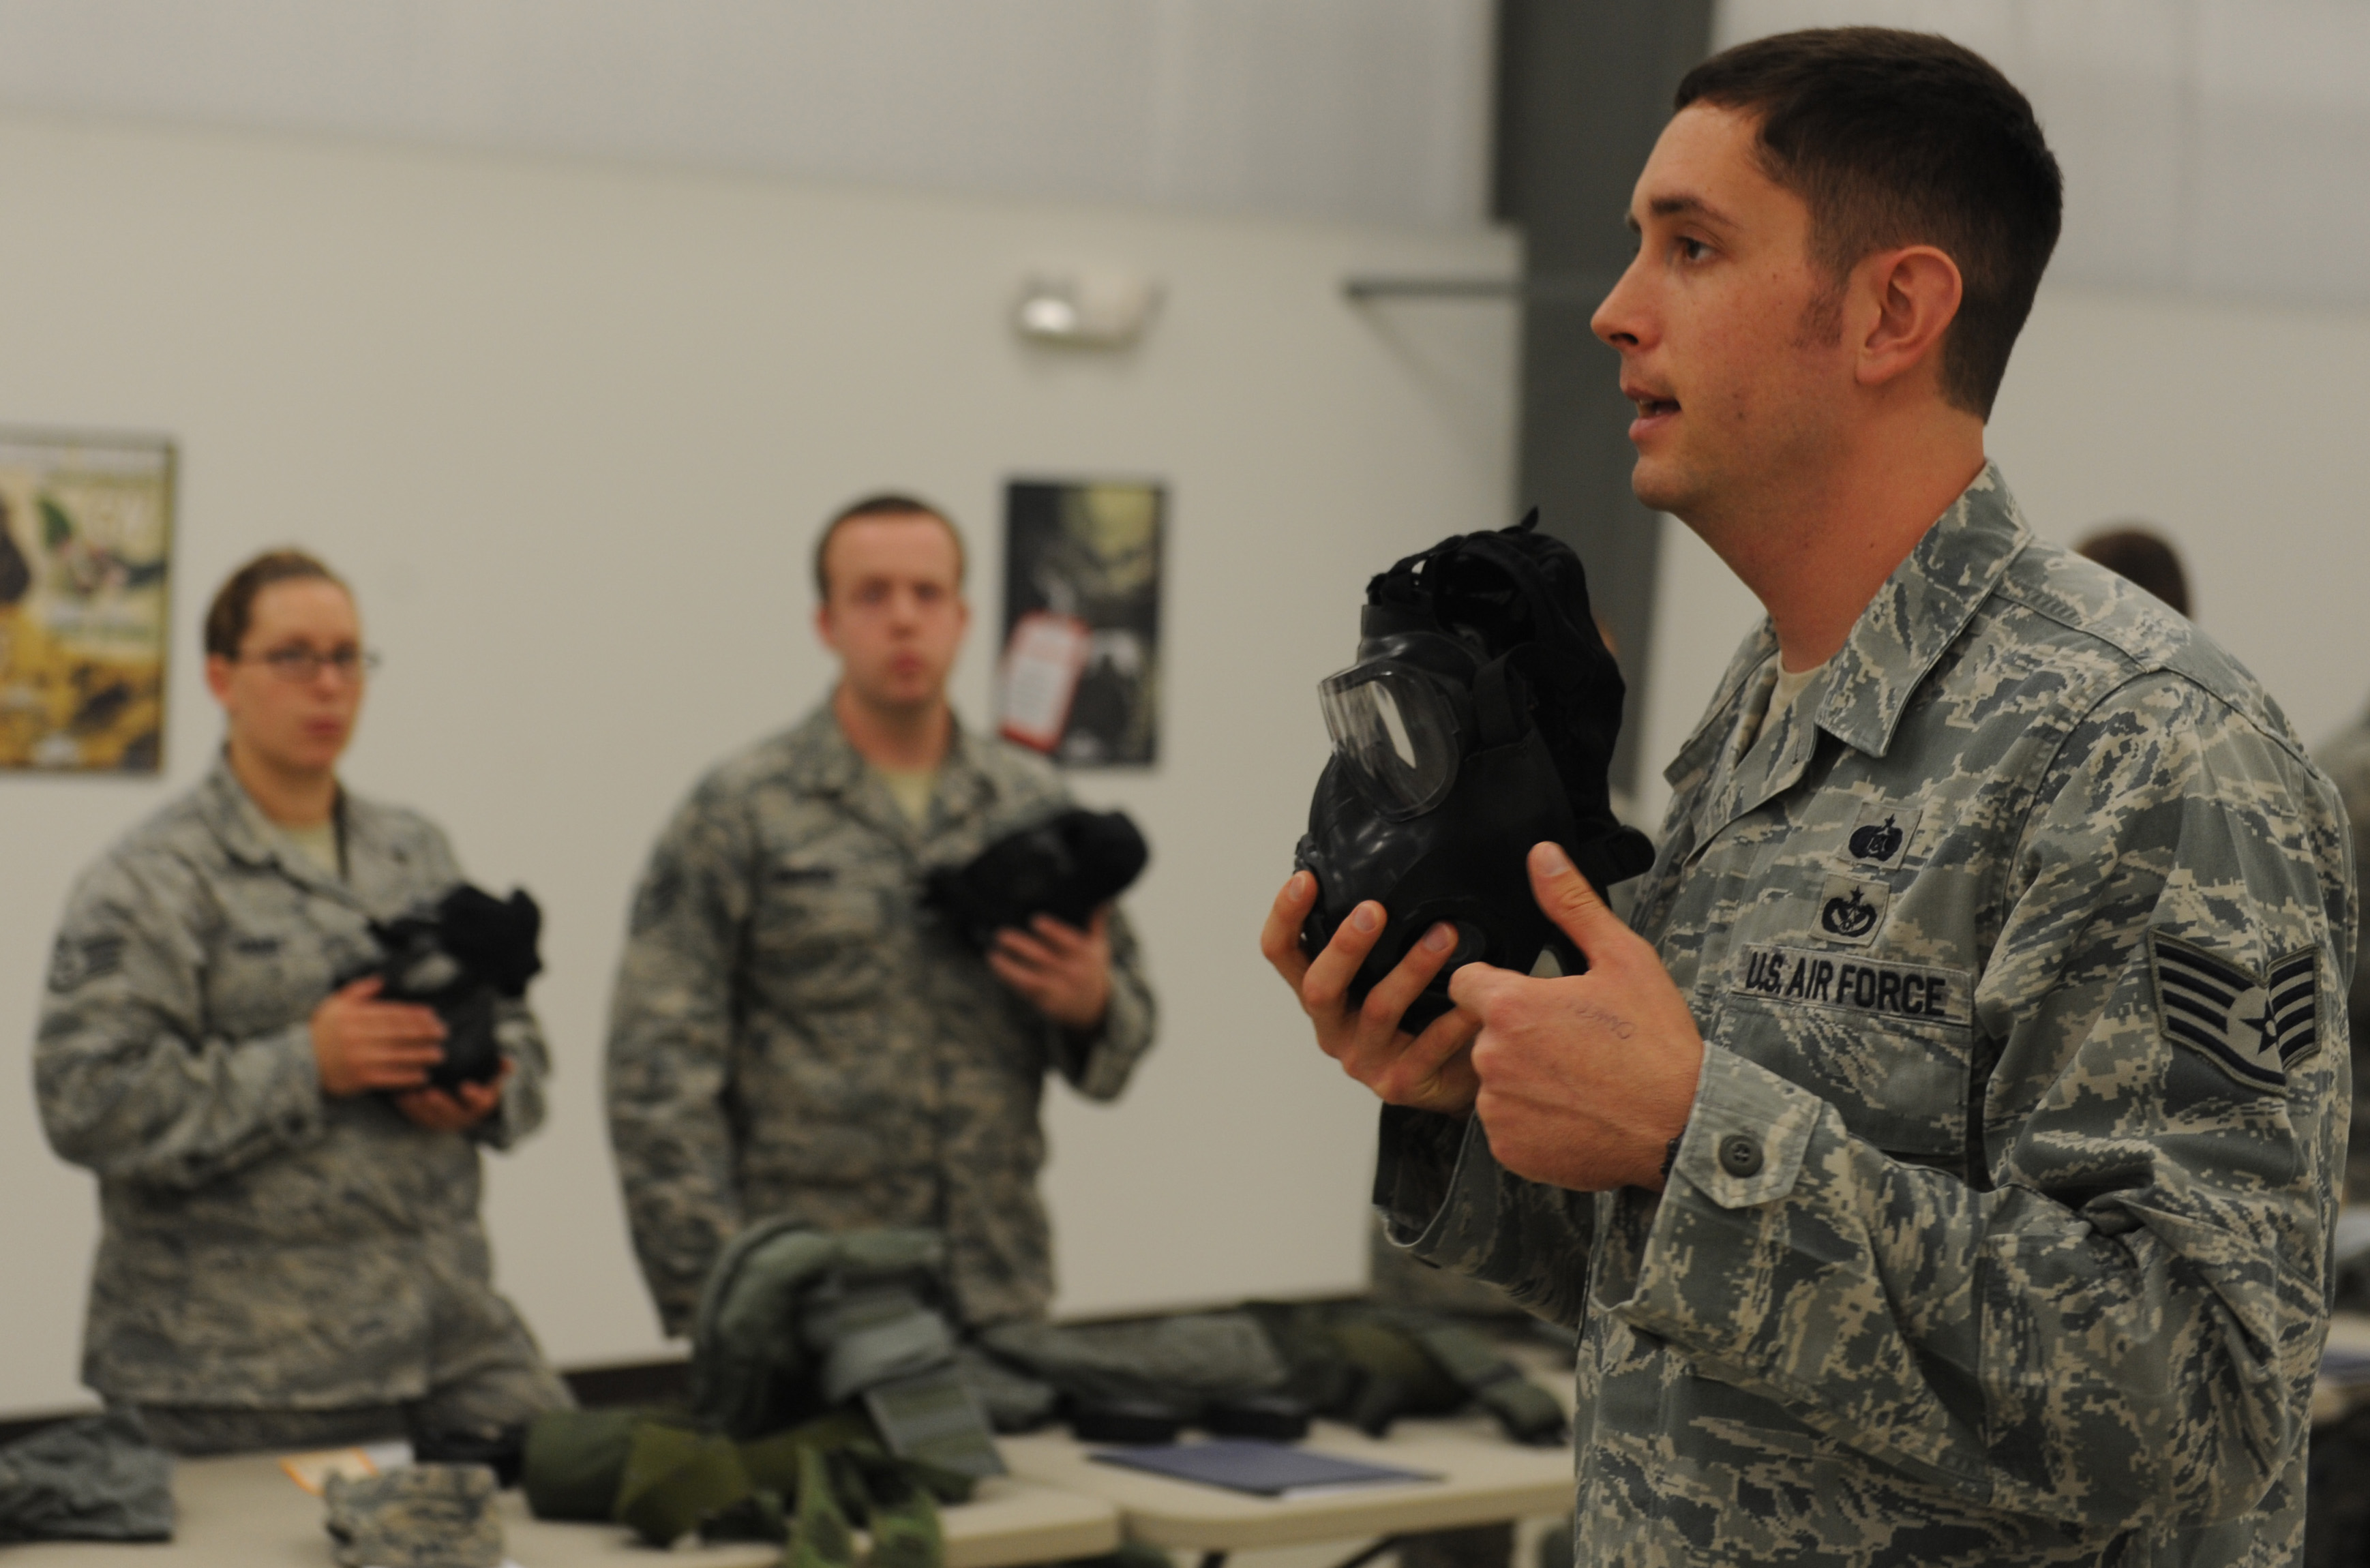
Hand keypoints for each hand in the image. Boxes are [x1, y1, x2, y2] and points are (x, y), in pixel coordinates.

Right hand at [311, 976, 446, 1096]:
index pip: (391, 1014)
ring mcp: (359, 1059)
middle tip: (443, 1033)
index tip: (432, 1016)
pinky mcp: (359, 1079)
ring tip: (439, 1054)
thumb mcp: (335, 1006)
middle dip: (424, 1033)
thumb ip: (359, 991)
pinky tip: (422, 1075)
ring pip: (397, 1055)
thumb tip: (381, 980)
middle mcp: (357, 1036)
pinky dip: (407, 1077)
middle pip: (398, 1033)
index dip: (414, 1015)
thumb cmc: (321, 1032)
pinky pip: (389, 1077)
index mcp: (353, 1016)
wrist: (299, 1063)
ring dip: (421, 1055)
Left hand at [395, 1060, 511, 1131]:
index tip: (466, 1087)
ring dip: (420, 1109)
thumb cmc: (479, 1082)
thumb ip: (502, 1069)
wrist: (462, 1098)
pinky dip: (407, 1108)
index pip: (481, 1104)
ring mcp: (443, 1121)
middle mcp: (462, 1117)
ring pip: (431, 1119)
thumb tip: (507, 1061)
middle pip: (452, 1115)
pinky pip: (416, 1118)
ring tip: (411, 1095)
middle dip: (440, 1106)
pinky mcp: (426, 1120)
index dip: (474, 1096)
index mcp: (481, 1105)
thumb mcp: (493, 1075)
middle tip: (430, 1094)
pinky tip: (400, 1095)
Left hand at [989, 910, 1113, 1032]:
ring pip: (1030, 977)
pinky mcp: (1046, 1002)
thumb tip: (1102, 899)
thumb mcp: (1098, 948)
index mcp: (1085, 956)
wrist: (1095, 1009)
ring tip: (994, 954)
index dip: (1052, 931)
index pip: (1069, 942)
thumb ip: (1096, 923)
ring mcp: (1058, 989)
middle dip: (1021, 946)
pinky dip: (1010, 976)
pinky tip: (997, 964)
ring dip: (1010, 966)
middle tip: (1002, 935)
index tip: (1035, 921)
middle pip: (1044, 958)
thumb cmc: (1091, 971)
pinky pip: (1025, 988)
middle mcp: (1072, 973)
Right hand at [1260, 870, 1481, 1116]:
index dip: (1285, 917)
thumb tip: (1384, 867)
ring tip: (1444, 935)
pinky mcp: (1400, 1083)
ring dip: (1411, 969)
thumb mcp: (1382, 974)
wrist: (1453, 1077)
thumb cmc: (1416, 1015)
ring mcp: (1363, 1059)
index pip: (1282, 954)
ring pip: (1378, 1010)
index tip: (1305, 880)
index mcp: (1323, 995)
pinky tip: (1475, 996)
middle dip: (1344, 946)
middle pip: (1319, 988)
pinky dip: (1454, 1018)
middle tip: (1374, 910)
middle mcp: (1333, 1028)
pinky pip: (1429, 1046)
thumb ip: (1375, 938)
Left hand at [1448, 842, 1704, 1191]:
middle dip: (1518, 1035)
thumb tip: (1541, 856)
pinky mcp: (1509, 1150)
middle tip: (1573, 1044)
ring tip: (1578, 1081)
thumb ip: (1571, 904)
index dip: (1498, 987)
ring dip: (1523, 1079)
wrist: (1684, 1128)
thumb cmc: (1658, 1045)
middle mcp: (1492, 1059)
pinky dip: (1532, 1122)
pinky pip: (1507, 1126)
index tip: (1536, 999)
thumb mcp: (1623, 959)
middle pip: (1483, 1034)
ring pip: (1494, 1082)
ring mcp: (1498, 1109)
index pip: (1466, 983)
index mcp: (1511, 1007)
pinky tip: (1573, 1114)